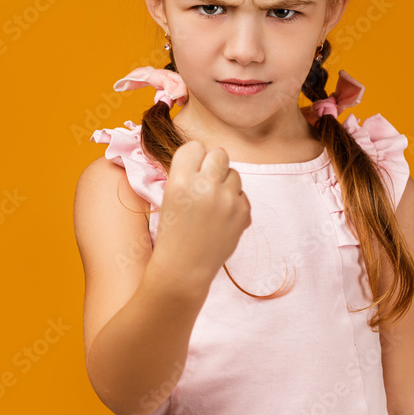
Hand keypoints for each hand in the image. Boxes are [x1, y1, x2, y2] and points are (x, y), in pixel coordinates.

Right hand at [150, 141, 251, 291]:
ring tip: (213, 205)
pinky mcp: (242, 212)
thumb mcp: (170, 195)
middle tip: (206, 184)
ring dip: (226, 184)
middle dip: (214, 166)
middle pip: (219, 153)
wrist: (183, 267)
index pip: (195, 147)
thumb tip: (209, 156)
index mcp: (180, 179)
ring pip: (234, 173)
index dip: (194, 159)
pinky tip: (221, 219)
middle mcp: (204, 185)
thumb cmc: (174, 231)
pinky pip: (242, 194)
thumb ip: (189, 173)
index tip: (192, 171)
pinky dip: (234, 203)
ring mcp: (226, 199)